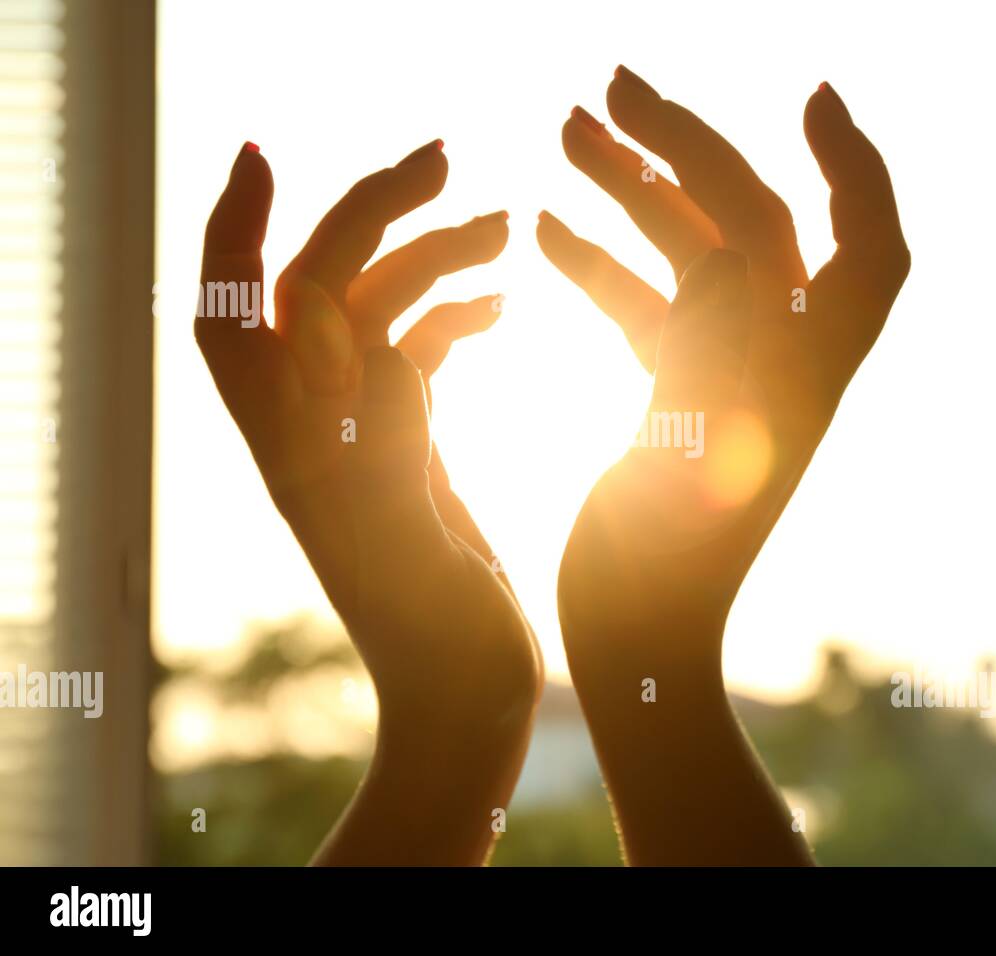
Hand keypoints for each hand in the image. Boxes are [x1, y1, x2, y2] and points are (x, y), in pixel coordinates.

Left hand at [198, 141, 540, 863]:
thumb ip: (380, 444)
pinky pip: (419, 353)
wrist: (465, 699)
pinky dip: (455, 313)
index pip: (241, 314)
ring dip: (433, 258)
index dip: (237, 230)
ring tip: (506, 226)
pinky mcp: (410, 450)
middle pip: (321, 290)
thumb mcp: (402, 548)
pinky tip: (503, 303)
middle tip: (446, 160)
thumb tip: (374, 337)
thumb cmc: (435, 646)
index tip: (268, 155)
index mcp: (297, 449)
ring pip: (381, 313)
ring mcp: (365, 436)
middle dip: (373, 213)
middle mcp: (318, 431)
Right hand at [538, 70, 907, 863]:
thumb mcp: (687, 464)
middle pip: (753, 226)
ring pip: (694, 257)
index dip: (852, 164)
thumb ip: (712, 355)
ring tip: (563, 130)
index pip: (863, 244)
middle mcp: (778, 363)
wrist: (635, 653)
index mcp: (800, 373)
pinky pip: (651, 308)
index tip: (810, 93)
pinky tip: (543, 233)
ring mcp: (728, 378)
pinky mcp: (678, 400)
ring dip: (635, 191)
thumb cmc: (656, 581)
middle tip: (610, 88)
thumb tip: (737, 251)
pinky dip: (605, 264)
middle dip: (688, 147)